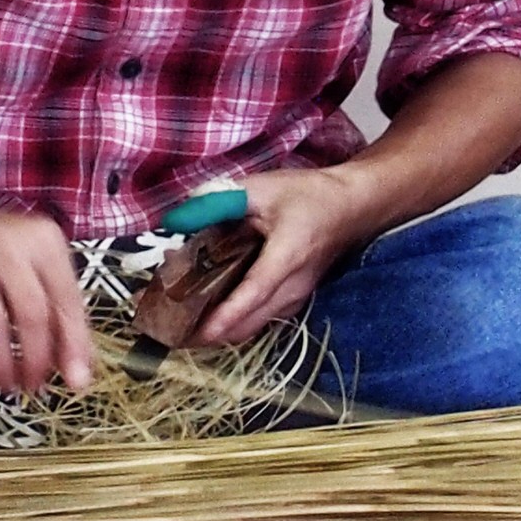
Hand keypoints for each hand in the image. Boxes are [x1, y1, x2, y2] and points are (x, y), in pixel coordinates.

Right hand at [0, 200, 93, 394]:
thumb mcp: (34, 262)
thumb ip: (58, 307)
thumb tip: (77, 367)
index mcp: (43, 240)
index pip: (66, 297)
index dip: (73, 343)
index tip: (77, 379)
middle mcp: (8, 244)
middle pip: (31, 313)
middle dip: (35, 360)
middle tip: (35, 386)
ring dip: (2, 365)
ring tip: (6, 383)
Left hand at [191, 167, 375, 346]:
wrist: (352, 207)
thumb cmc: (309, 196)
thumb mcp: (262, 188)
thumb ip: (219, 201)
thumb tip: (178, 217)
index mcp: (286, 259)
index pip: (252, 295)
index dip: (225, 316)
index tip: (198, 332)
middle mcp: (292, 288)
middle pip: (248, 324)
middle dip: (209, 332)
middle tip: (169, 328)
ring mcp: (295, 299)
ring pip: (253, 326)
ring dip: (220, 330)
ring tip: (181, 323)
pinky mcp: (292, 300)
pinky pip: (260, 319)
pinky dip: (234, 321)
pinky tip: (209, 311)